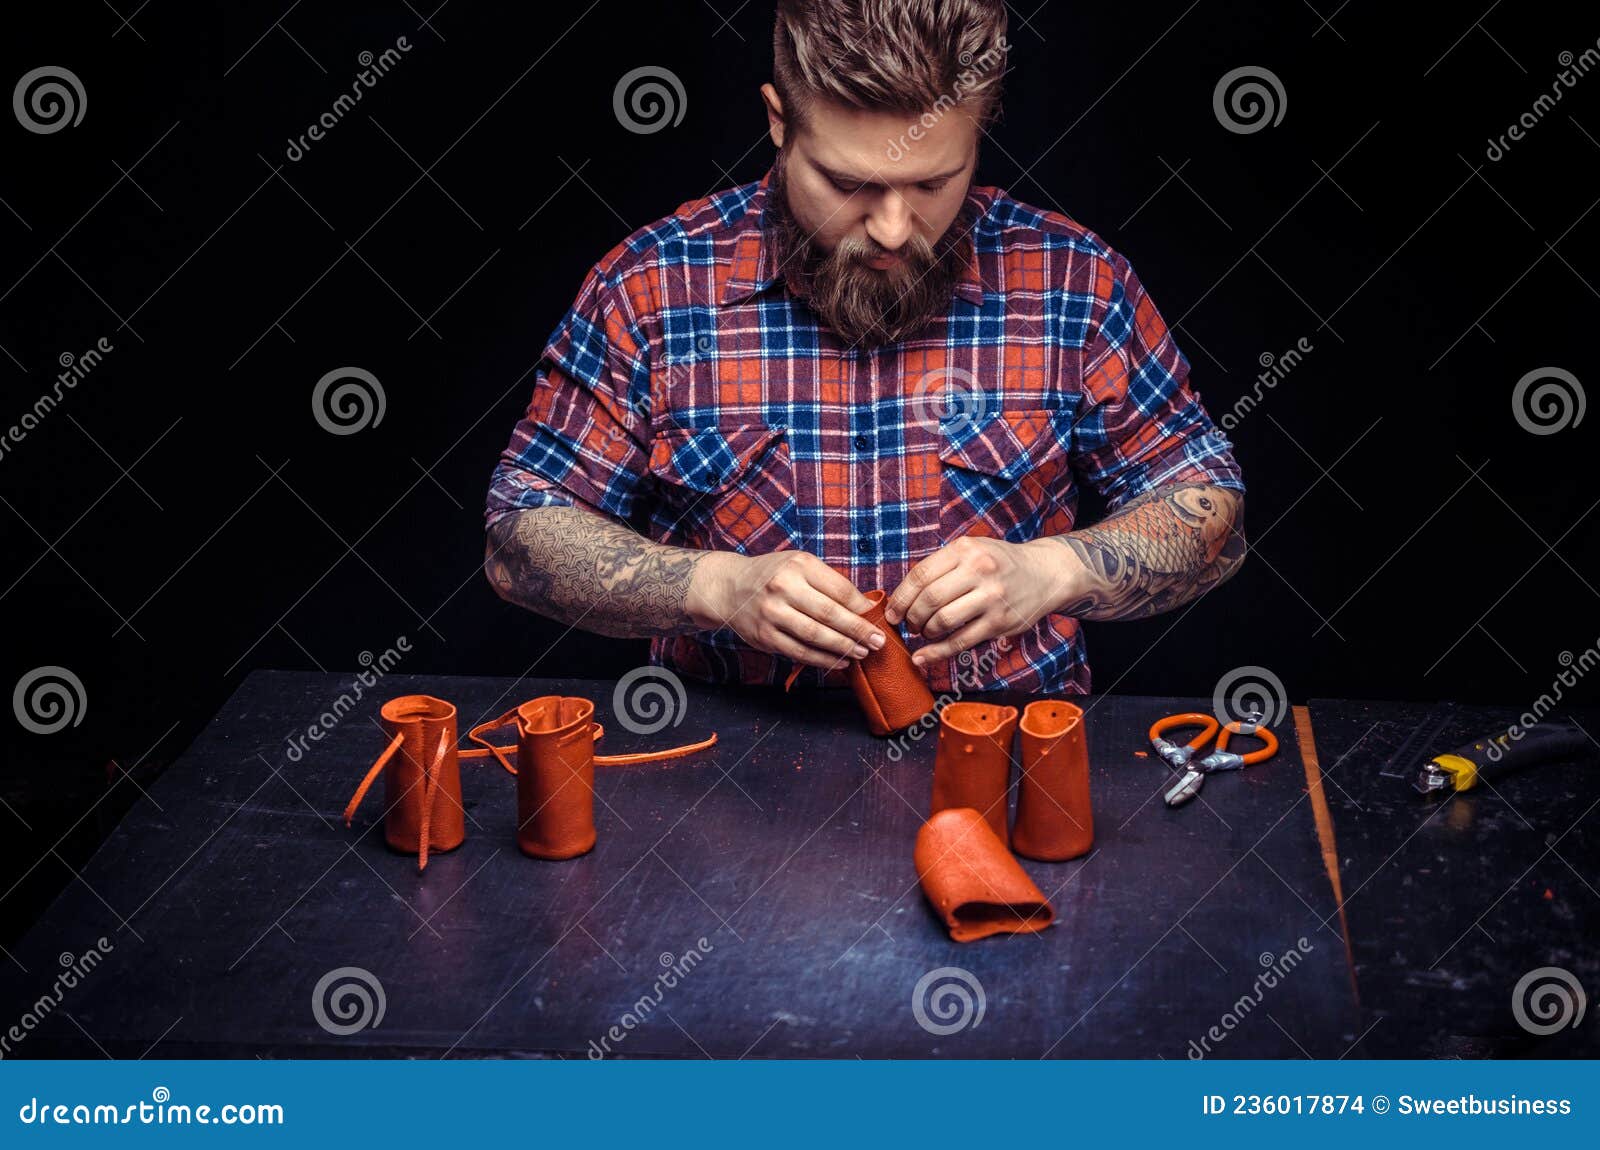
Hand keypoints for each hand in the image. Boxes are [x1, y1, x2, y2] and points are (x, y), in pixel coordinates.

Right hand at [688, 551, 886, 669]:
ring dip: (844, 647)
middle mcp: (783, 587)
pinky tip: (841, 661)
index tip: (877, 618)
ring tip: (863, 653)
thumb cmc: (774, 575)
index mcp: (798, 566)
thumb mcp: (800, 565)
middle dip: (858, 631)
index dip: (861, 607)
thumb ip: (829, 583)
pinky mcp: (765, 636)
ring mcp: (772, 614)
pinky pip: (800, 652)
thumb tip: (865, 608)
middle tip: (878, 641)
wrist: (730, 588)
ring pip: (816, 636)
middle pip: (830, 614)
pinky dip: (824, 660)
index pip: (839, 589)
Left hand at [885, 537, 1065, 666]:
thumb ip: (942, 567)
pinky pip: (961, 641)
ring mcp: (991, 598)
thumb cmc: (999, 563)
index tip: (892, 612)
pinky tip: (923, 657)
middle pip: (929, 600)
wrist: (1045, 573)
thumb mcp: (972, 550)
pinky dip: (937, 653)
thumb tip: (903, 596)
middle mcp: (979, 570)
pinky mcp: (1000, 622)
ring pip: (943, 621)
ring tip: (924, 633)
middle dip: (911, 617)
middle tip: (909, 624)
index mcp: (965, 550)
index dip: (900, 598)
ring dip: (925, 633)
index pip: (920, 575)